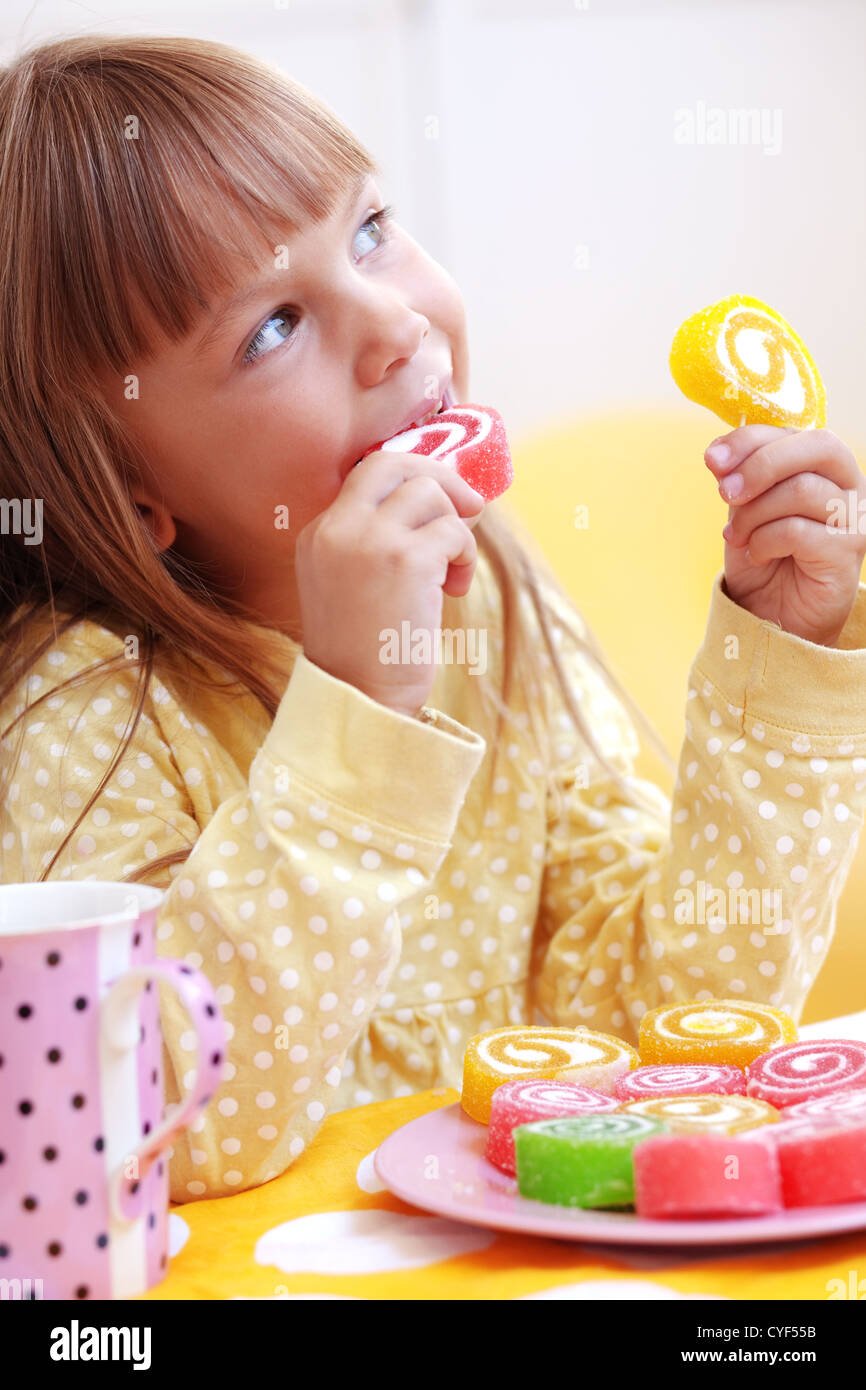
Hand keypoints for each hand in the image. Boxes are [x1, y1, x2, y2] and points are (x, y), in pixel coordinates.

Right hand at [294, 452, 484, 717]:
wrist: (360, 700)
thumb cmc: (365, 653)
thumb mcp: (351, 586)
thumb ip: (375, 541)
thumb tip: (441, 502)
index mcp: (317, 534)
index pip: (367, 475)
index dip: (412, 479)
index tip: (440, 502)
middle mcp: (337, 529)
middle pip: (394, 464)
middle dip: (440, 478)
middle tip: (469, 509)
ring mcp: (369, 540)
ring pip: (430, 494)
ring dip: (455, 530)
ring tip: (451, 575)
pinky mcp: (405, 560)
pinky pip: (453, 531)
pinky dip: (464, 555)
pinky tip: (453, 590)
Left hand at [704, 425, 865, 645]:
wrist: (774, 614)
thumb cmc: (764, 556)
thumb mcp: (743, 509)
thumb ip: (738, 478)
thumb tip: (717, 455)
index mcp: (823, 465)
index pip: (794, 431)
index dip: (749, 439)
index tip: (711, 460)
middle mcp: (848, 484)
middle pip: (817, 446)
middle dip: (760, 465)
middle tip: (725, 493)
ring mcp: (853, 518)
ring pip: (802, 490)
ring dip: (755, 513)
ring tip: (737, 537)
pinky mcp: (847, 552)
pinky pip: (798, 531)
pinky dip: (764, 541)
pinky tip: (756, 554)